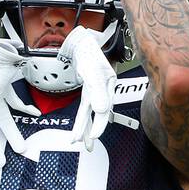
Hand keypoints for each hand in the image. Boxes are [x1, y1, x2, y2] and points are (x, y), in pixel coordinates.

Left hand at [61, 27, 115, 150]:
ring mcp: (96, 92)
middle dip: (93, 131)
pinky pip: (86, 108)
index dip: (99, 125)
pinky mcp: (89, 91)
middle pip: (98, 115)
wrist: (83, 43)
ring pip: (91, 114)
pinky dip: (83, 119)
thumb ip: (97, 90)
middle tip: (88, 146)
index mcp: (107, 87)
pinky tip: (81, 129)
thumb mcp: (92, 71)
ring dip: (86, 128)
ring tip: (81, 142)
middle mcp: (102, 91)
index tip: (94, 136)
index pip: (104, 111)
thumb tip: (101, 110)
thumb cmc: (89, 54)